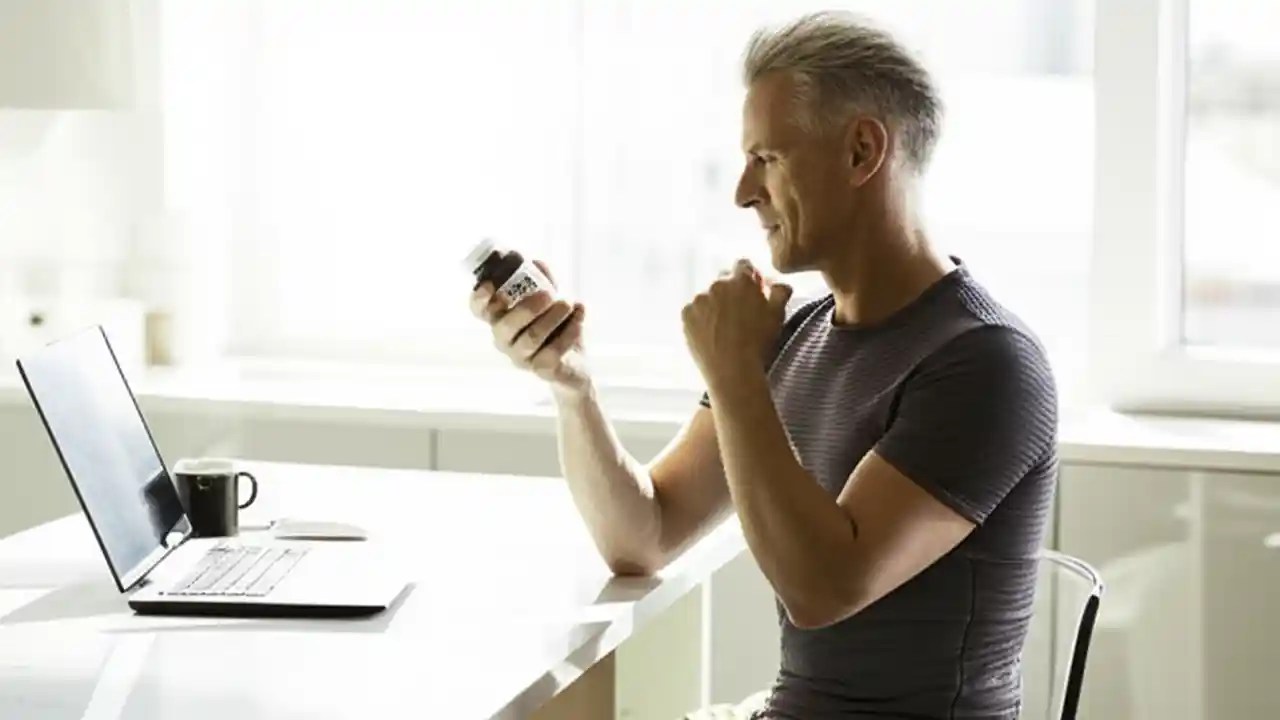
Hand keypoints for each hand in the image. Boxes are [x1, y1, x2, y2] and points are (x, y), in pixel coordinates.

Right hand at [469, 260, 589, 391]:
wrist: (576, 362)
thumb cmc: (556, 324)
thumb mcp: (550, 297)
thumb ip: (542, 279)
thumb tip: (536, 262)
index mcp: (500, 318)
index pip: (478, 310)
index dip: (479, 298)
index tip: (490, 284)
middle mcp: (505, 339)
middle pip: (504, 326)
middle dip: (527, 308)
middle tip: (549, 294)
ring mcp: (521, 357)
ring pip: (530, 338)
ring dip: (552, 317)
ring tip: (569, 303)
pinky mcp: (542, 369)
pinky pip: (553, 351)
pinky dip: (570, 331)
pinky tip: (579, 317)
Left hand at [682, 259, 791, 388]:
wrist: (733, 370)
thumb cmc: (759, 344)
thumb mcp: (777, 317)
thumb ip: (780, 294)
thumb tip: (780, 285)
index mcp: (741, 281)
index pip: (743, 265)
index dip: (748, 277)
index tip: (751, 290)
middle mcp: (717, 285)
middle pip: (723, 280)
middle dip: (730, 291)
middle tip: (738, 313)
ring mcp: (699, 299)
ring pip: (707, 296)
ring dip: (714, 305)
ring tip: (723, 328)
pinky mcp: (686, 315)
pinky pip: (693, 311)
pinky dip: (700, 318)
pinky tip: (710, 334)